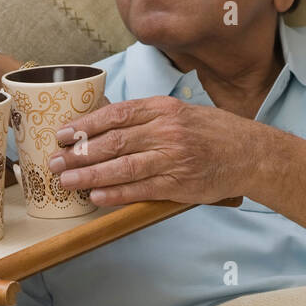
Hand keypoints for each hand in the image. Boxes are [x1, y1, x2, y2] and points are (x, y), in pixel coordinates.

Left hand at [48, 95, 258, 205]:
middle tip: (54, 160)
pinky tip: (96, 197)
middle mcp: (166, 130)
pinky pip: (140, 189)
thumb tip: (103, 123)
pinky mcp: (179, 184)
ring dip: (89, 175)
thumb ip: (146, 117)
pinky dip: (115, 194)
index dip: (85, 125)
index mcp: (163, 108)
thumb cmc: (212, 131)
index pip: (115, 114)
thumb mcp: (179, 111)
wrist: (251, 153)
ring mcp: (173, 158)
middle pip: (113, 141)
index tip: (62, 133)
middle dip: (78, 152)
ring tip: (66, 180)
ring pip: (122, 167)